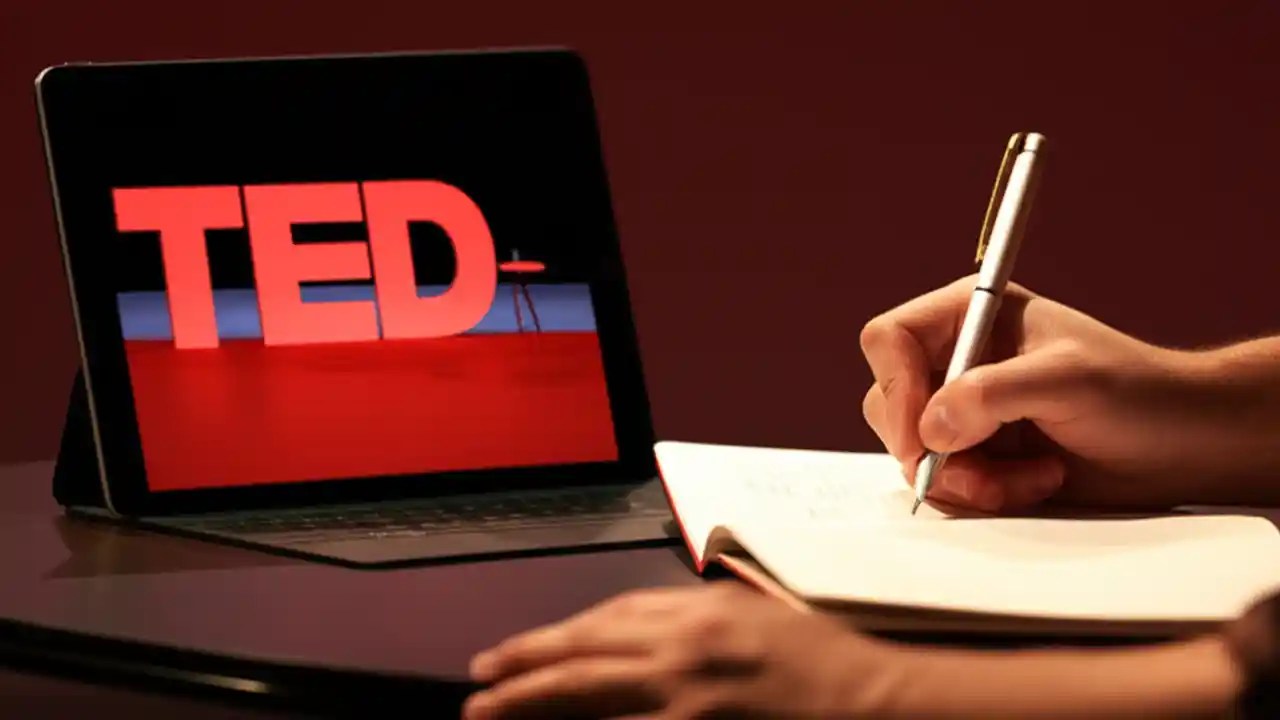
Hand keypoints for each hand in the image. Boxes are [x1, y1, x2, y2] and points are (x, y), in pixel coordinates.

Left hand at [463, 582, 906, 718]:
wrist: (874, 698)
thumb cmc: (824, 657)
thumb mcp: (753, 613)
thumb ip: (695, 616)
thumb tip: (646, 628)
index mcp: (697, 612)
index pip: (607, 619)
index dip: (557, 634)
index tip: (522, 646)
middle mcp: (683, 651)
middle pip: (583, 656)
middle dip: (522, 668)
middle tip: (478, 681)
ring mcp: (688, 700)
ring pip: (592, 700)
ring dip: (535, 706)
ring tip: (489, 714)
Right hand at [859, 276, 1249, 511]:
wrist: (1181, 445)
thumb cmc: (1138, 392)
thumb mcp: (1068, 379)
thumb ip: (992, 394)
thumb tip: (930, 428)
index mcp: (970, 316)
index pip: (889, 340)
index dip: (895, 388)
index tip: (922, 438)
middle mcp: (956, 359)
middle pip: (888, 403)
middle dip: (931, 449)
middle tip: (978, 469)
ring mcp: (962, 411)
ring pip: (912, 452)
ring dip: (965, 478)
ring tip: (1030, 476)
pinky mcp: (976, 455)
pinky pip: (942, 483)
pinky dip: (982, 495)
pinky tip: (1035, 482)